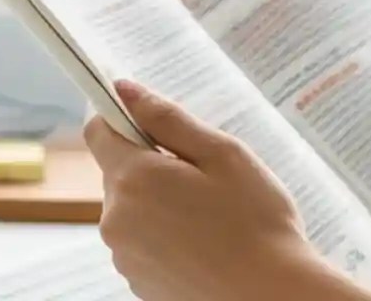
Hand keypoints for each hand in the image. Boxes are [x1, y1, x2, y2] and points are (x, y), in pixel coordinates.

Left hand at [84, 80, 365, 300]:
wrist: (270, 294)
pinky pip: (143, 240)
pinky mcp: (137, 281)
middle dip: (155, 163)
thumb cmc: (256, 222)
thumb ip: (168, 119)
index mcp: (134, 179)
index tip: (148, 116)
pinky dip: (167, 234)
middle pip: (120, 171)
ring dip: (162, 200)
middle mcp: (116, 218)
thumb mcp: (223, 155)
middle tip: (206, 173)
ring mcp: (123, 255)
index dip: (121, 116)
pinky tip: (205, 241)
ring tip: (212, 213)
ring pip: (133, 207)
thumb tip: (125, 89)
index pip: (100, 130)